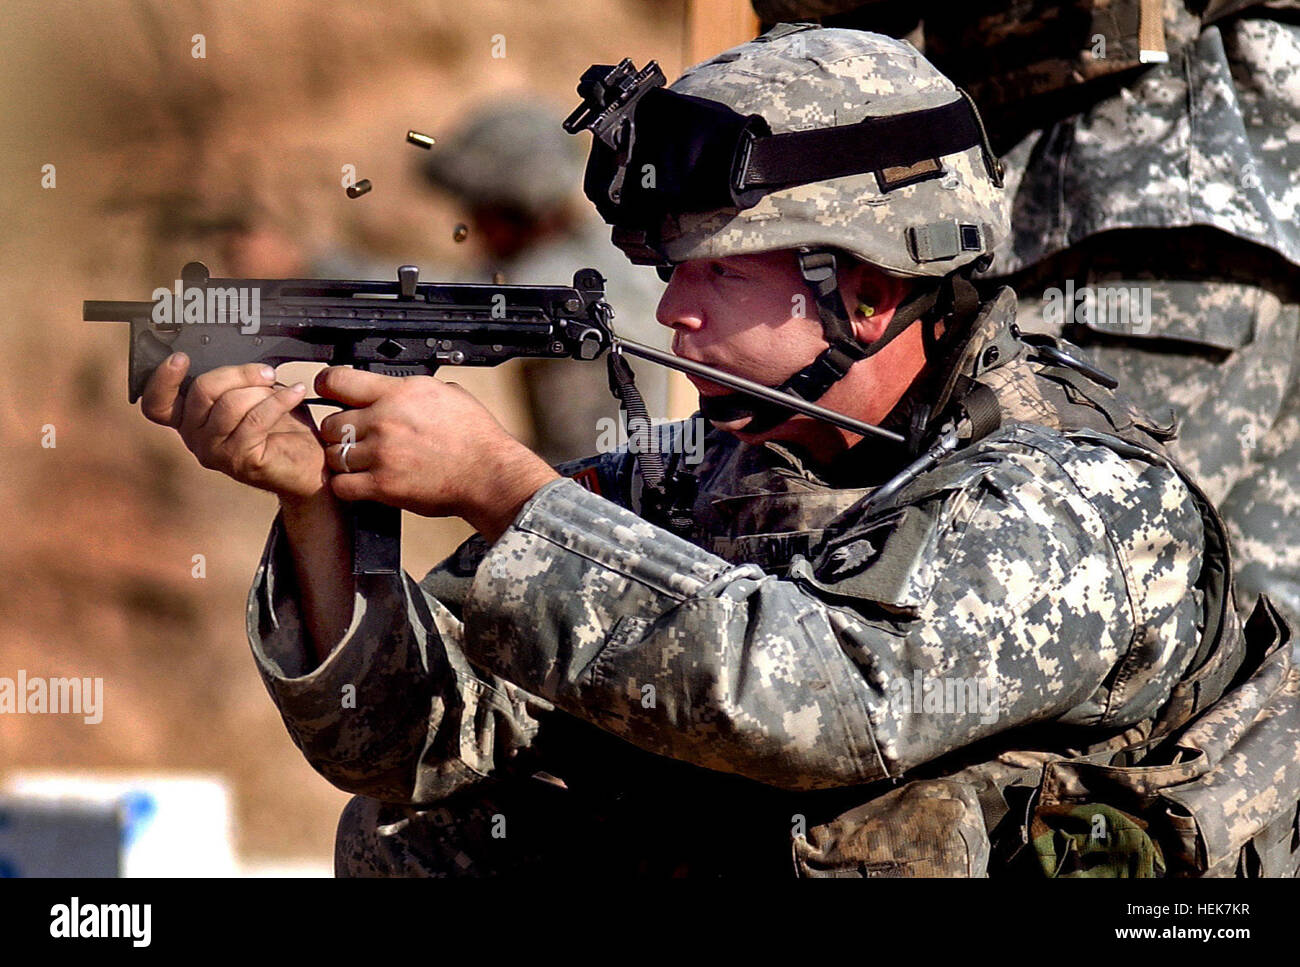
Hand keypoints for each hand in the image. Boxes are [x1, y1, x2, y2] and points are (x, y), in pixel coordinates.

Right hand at [140, 353, 326, 500]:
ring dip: (262, 390)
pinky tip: (295, 393)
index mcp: (189, 419)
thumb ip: (231, 380)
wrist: (307, 463)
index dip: (162, 379)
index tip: (180, 357)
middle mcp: (194, 438)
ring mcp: (215, 452)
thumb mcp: (250, 395)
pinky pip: (256, 418)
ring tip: (283, 390)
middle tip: (266, 372)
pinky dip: (280, 400)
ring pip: (230, 404)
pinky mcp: (240, 460)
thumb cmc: (279, 427)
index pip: (157, 404)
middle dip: (239, 373)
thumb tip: (232, 351)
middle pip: (203, 390)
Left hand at [314, 367, 558, 540]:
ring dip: (343, 459)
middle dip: (339, 430)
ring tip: (361, 461)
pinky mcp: (382, 485)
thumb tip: (396, 387)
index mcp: (399, 393)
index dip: (327, 384)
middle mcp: (384, 420)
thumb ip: (412, 390)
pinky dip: (346, 485)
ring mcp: (381, 454)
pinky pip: (342, 485)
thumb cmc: (476, 437)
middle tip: (355, 437)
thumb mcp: (447, 394)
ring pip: (333, 455)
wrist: (488, 474)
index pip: (337, 380)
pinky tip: (360, 482)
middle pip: (330, 423)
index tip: (327, 390)